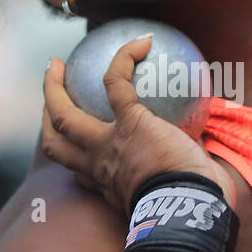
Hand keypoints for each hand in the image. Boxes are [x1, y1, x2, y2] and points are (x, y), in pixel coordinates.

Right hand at [41, 34, 237, 216]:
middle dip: (46, 117)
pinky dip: (124, 60)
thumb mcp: (177, 198)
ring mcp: (107, 143)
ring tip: (55, 64)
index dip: (73, 157)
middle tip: (51, 93)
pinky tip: (141, 43)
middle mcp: (99, 166)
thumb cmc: (191, 209)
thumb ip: (180, 179)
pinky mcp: (129, 122)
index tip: (78, 145)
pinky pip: (115, 84)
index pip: (81, 173)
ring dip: (53, 87)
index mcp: (109, 187)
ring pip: (63, 114)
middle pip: (55, 143)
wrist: (189, 208)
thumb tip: (205, 166)